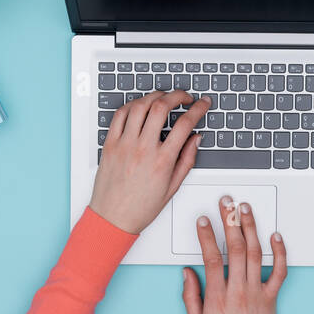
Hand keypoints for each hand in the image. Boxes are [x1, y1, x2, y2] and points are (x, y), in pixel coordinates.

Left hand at [90, 89, 210, 233]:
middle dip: (178, 95)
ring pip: (140, 105)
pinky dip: (133, 104)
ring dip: (155, 96)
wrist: (112, 218)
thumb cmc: (140, 207)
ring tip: (164, 98)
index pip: (185, 124)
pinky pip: (120, 114)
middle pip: (161, 106)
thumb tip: (195, 138)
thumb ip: (187, 159)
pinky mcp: (110, 143)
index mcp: (162, 161)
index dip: (198, 108)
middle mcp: (142, 149)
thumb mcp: (172, 187)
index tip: (203, 103)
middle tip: (184, 97)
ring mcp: (124, 144)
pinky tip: (141, 106)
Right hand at [181, 196, 286, 313]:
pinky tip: (275, 236)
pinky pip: (280, 272)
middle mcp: (239, 292)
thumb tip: (187, 273)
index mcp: (218, 298)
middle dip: (230, 221)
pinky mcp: (271, 299)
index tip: (203, 221)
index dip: (207, 236)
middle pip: (236, 249)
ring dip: (251, 228)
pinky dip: (280, 252)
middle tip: (226, 203)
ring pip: (257, 254)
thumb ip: (191, 297)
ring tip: (246, 210)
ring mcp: (257, 294)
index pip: (212, 258)